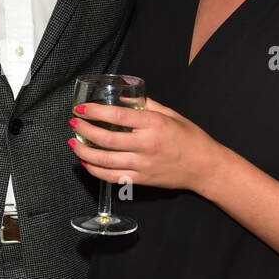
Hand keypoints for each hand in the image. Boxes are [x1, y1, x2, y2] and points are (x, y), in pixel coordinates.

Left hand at [67, 97, 222, 194]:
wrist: (205, 167)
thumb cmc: (190, 138)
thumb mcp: (171, 114)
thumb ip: (145, 105)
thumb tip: (121, 98)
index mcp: (154, 125)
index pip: (117, 117)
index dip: (96, 112)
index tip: (82, 109)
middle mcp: (146, 145)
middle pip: (106, 139)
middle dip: (85, 130)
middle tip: (74, 123)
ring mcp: (143, 165)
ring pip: (105, 160)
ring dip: (84, 152)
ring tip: (74, 142)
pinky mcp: (141, 180)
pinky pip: (112, 177)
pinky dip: (96, 170)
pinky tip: (87, 162)